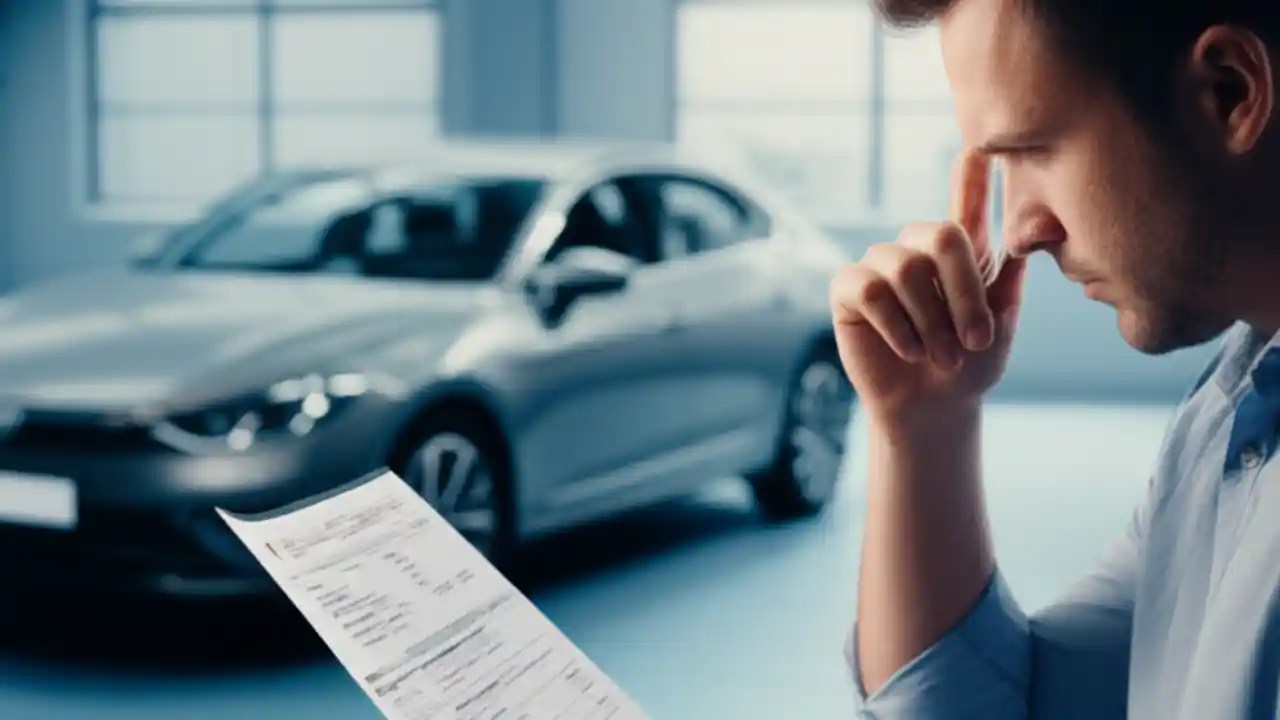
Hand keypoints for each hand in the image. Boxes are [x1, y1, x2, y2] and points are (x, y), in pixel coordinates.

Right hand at [829, 151, 1027, 425]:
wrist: (932, 409)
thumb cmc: (969, 365)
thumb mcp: (1001, 322)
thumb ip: (1010, 278)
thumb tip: (1028, 234)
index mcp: (960, 250)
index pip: (965, 202)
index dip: (970, 174)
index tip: (979, 143)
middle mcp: (917, 248)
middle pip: (942, 235)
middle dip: (964, 294)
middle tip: (976, 340)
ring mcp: (880, 265)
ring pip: (907, 269)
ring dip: (931, 322)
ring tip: (941, 356)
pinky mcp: (849, 289)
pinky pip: (873, 290)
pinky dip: (897, 326)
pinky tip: (909, 350)